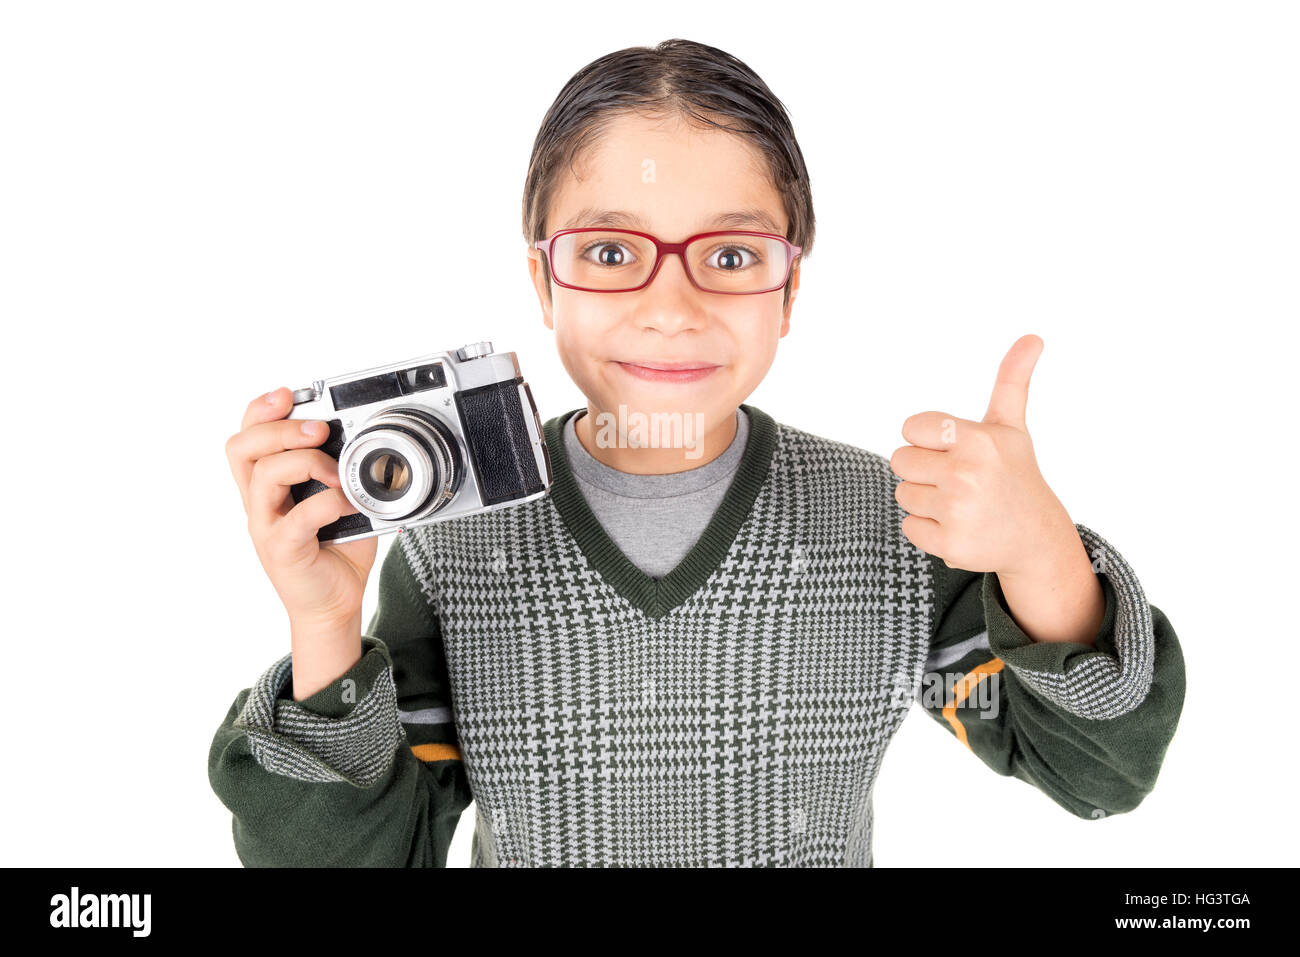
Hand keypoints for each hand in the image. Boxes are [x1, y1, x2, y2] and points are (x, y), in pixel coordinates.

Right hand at [225, 387, 378, 627]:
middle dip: (280, 428)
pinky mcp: (282, 549)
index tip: (288, 394)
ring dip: (305, 460)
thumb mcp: (340, 499)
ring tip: (336, 472)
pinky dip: (328, 502)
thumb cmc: (335, 549)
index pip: (246, 436)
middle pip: (242, 447)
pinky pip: (298, 516)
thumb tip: (368, 440)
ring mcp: (265, 526)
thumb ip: (342, 470)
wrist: (333, 604)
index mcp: (267, 485)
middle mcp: (259, 502)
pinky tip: (349, 504)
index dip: (260, 410)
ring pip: (264, 475)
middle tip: (318, 430)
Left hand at [890, 334, 1077, 575]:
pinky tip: (959, 526)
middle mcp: (967, 475)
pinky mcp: (950, 545)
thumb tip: (1032, 337)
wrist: (1036, 538)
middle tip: (958, 479)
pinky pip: (909, 526)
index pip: (910, 428)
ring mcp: (958, 512)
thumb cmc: (1015, 473)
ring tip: (961, 503)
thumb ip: (1011, 380)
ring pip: (902, 493)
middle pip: (900, 461)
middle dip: (924, 469)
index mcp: (977, 439)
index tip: (953, 449)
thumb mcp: (1011, 426)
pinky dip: (928, 529)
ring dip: (925, 499)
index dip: (927, 439)